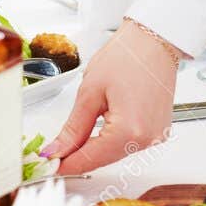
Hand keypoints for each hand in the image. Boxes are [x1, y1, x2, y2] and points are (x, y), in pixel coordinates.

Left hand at [41, 20, 178, 174]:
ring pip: (114, 153)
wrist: (154, 40)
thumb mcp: (90, 92)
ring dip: (94, 148)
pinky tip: (99, 129)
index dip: (64, 164)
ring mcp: (155, 136)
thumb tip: (56, 151)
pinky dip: (111, 140)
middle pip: (102, 159)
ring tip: (74, 139)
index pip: (89, 160)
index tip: (46, 165)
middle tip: (54, 152)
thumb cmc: (127, 55)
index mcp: (129, 131)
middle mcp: (146, 139)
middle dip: (77, 157)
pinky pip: (128, 144)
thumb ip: (73, 128)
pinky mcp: (158, 130)